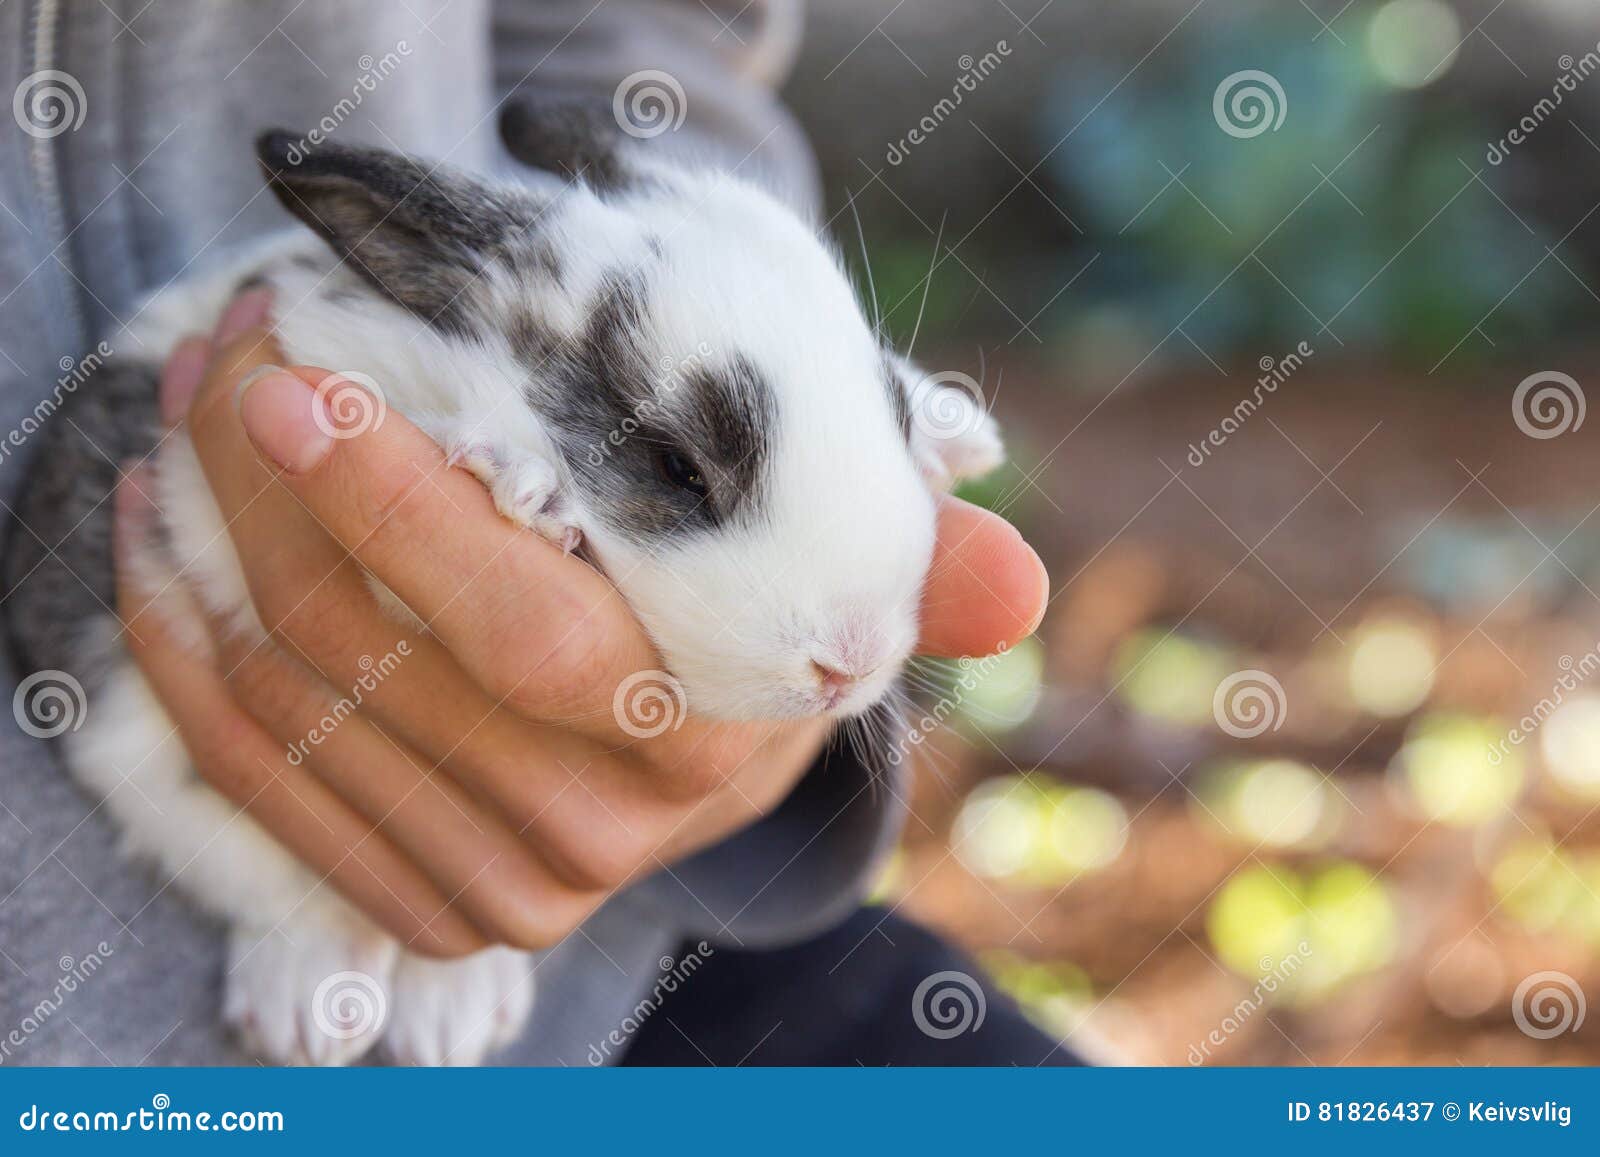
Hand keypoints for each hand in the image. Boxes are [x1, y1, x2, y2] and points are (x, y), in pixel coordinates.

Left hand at [113, 290, 1048, 956]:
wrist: (708, 733)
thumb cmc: (761, 597)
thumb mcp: (841, 552)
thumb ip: (924, 562)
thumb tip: (1019, 593)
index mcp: (713, 733)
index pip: (521, 627)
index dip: (392, 501)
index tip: (298, 373)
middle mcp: (609, 833)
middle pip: (381, 664)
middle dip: (266, 498)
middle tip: (219, 360)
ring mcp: (511, 886)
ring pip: (301, 718)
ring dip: (203, 561)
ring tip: (177, 432)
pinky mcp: (432, 908)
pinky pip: (265, 793)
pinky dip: (183, 669)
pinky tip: (158, 560)